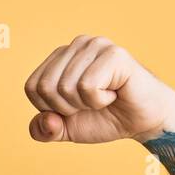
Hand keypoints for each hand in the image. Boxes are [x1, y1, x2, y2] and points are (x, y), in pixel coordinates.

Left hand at [24, 36, 174, 144]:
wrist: (142, 122)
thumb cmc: (106, 118)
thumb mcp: (66, 129)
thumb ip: (44, 130)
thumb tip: (46, 121)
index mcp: (61, 57)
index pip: (32, 87)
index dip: (49, 109)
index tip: (75, 108)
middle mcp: (76, 45)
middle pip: (45, 87)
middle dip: (66, 108)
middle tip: (91, 104)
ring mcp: (96, 45)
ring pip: (65, 87)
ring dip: (85, 105)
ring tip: (105, 97)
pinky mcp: (113, 54)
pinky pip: (87, 86)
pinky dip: (99, 100)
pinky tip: (114, 93)